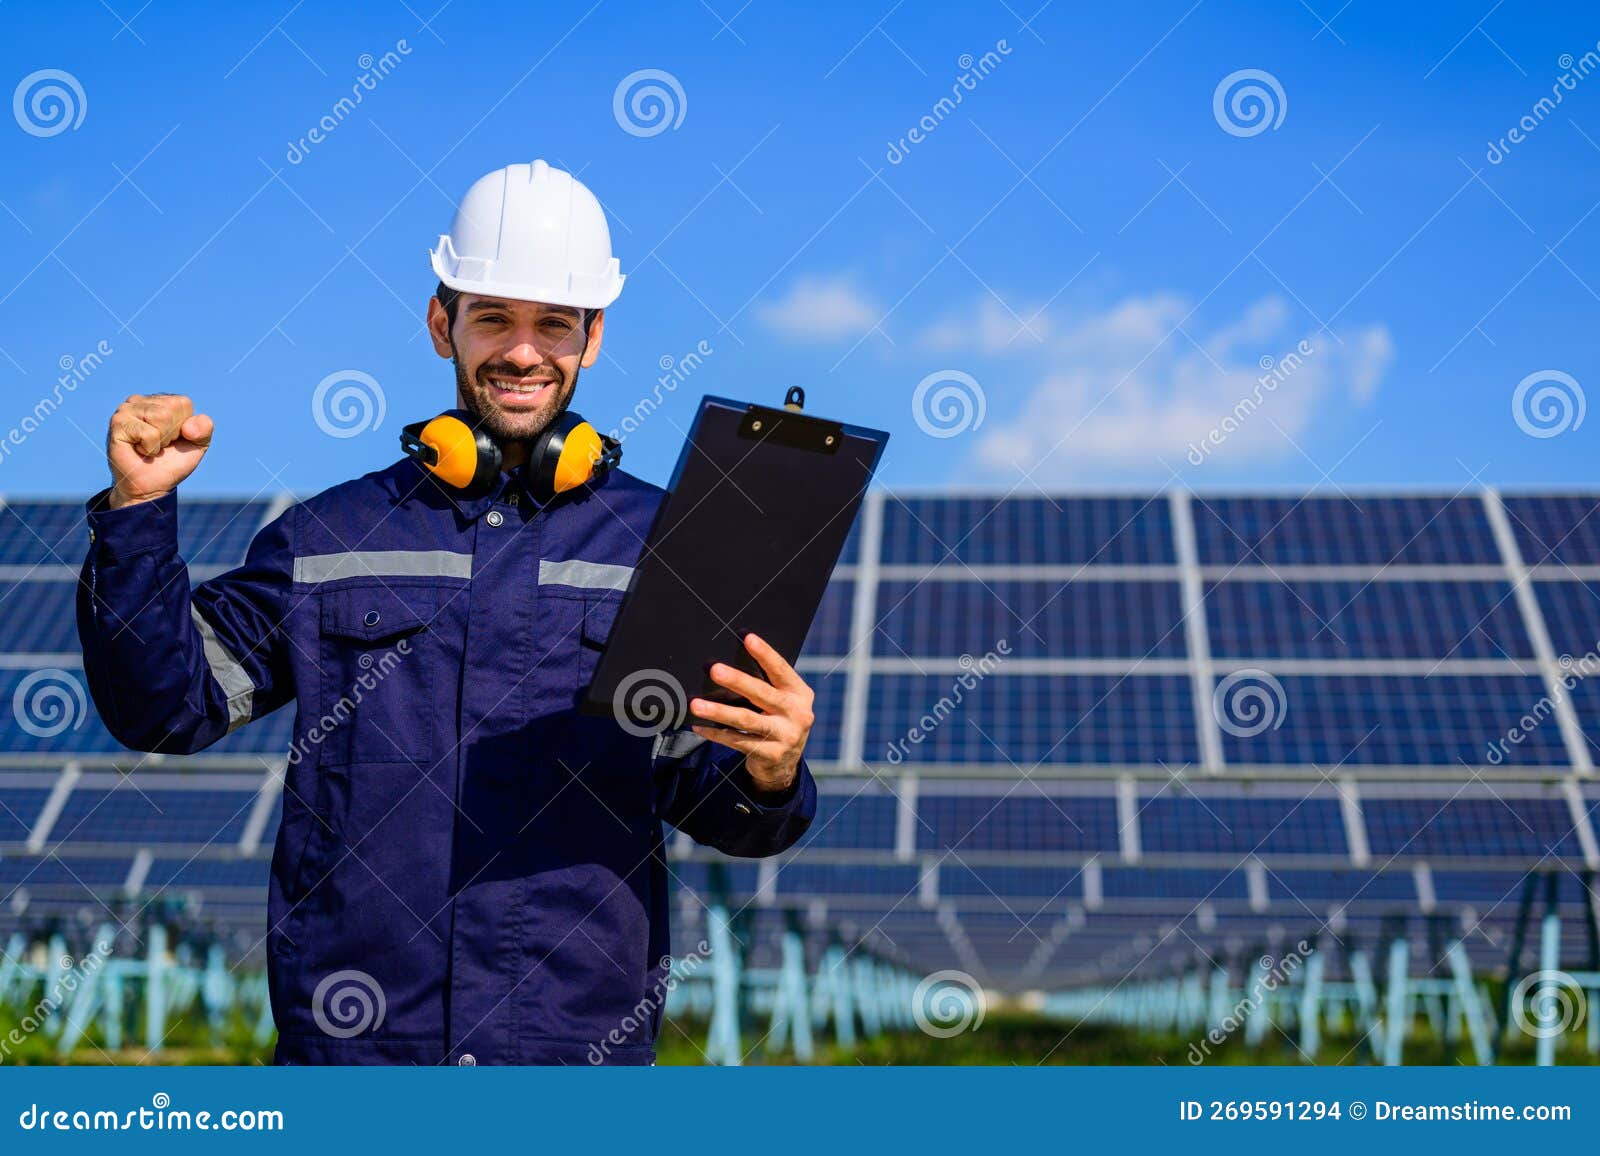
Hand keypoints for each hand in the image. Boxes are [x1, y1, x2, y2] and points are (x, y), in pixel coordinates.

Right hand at [106, 394, 212, 508]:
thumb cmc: (171, 462)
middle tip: (159, 445)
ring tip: (149, 447)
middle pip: (172, 409)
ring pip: (161, 417)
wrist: (150, 486)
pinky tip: (139, 450)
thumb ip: (204, 428)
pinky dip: (150, 448)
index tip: (173, 439)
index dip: (185, 427)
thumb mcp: (197, 444)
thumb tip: (189, 427)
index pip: (184, 403)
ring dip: (161, 441)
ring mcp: (125, 410)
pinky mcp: (118, 423)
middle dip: (172, 434)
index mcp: (159, 401)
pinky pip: (149, 433)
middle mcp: (140, 400)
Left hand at [689, 633, 813, 794]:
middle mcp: (797, 714)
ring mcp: (785, 736)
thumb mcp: (782, 703)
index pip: (781, 670)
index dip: (765, 653)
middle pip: (762, 693)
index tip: (747, 638)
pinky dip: (716, 733)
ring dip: (718, 711)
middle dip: (736, 680)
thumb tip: (727, 668)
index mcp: (800, 694)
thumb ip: (767, 687)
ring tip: (696, 704)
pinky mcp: (770, 755)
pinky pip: (737, 741)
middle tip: (714, 670)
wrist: (785, 764)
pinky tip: (699, 726)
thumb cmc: (778, 721)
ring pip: (746, 719)